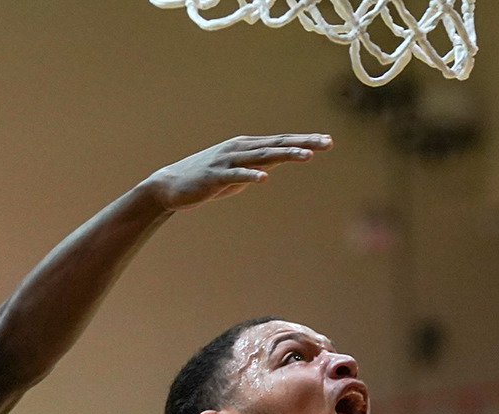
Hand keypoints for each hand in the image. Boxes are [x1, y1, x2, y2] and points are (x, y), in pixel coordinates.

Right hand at [139, 134, 332, 210]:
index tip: (327, 141)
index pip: (280, 142)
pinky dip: (249, 176)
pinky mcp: (214, 176)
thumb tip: (273, 166)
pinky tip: (264, 178)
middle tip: (327, 143)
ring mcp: (227, 161)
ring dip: (285, 155)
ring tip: (308, 157)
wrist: (170, 186)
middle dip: (303, 143)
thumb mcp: (237, 172)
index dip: (304, 141)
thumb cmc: (207, 180)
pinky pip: (235, 176)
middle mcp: (239, 149)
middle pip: (277, 145)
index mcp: (246, 147)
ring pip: (261, 157)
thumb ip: (256, 166)